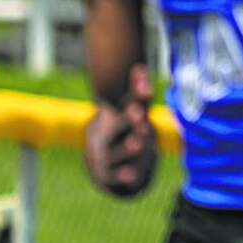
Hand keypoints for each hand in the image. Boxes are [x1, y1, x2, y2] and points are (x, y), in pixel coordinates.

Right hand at [83, 64, 156, 196]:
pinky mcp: (109, 175)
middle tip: (137, 111)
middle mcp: (109, 135)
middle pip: (119, 126)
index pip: (128, 101)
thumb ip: (138, 93)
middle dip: (129, 119)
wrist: (100, 161)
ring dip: (127, 147)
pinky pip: (116, 176)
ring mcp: (107, 155)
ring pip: (117, 152)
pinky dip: (123, 176)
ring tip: (137, 143)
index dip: (137, 91)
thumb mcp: (131, 112)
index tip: (142, 77)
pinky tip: (132, 176)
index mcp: (117, 116)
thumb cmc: (123, 131)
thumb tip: (139, 66)